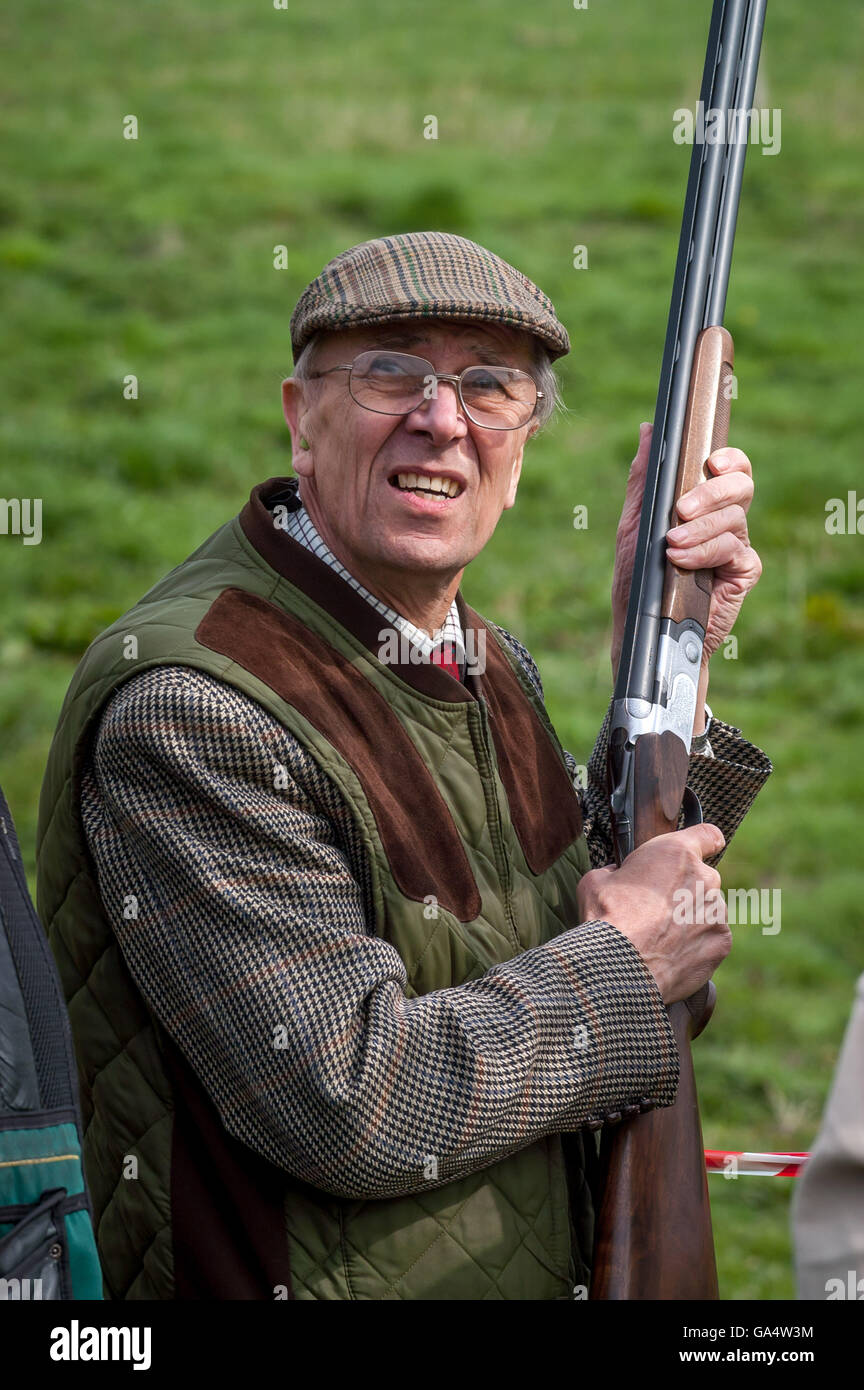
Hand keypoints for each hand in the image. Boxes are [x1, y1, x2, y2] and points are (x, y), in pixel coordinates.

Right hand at [576, 823, 730, 1004]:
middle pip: (702, 879)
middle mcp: (705, 878)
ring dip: (691, 919)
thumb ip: (618, 870)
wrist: (621, 966)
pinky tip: (672, 954)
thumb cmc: (606, 918)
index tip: (700, 851)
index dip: (703, 843)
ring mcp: (717, 911)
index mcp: (676, 853)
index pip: (708, 834)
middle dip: (685, 890)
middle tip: (657, 909)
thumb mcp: (597, 879)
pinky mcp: (721, 942)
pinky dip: (697, 946)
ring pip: (707, 910)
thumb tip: (618, 875)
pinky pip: (712, 939)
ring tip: (661, 938)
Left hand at [611, 422, 762, 677]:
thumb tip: (648, 430)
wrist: (642, 632)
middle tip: (681, 510)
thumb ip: (644, 481)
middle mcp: (726, 520)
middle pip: (741, 486)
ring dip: (701, 529)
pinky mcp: (742, 573)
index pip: (731, 468)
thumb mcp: (634, 526)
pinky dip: (706, 552)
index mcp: (704, 504)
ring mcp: (737, 546)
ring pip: (735, 519)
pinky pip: (734, 550)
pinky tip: (682, 562)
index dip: (730, 458)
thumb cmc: (637, 579)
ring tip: (672, 545)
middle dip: (712, 493)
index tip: (712, 461)